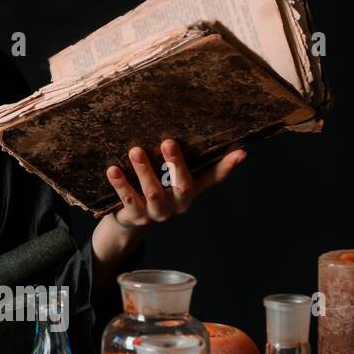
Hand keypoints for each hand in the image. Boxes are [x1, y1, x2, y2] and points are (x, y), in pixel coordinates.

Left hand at [105, 138, 245, 229]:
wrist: (131, 221)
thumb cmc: (156, 189)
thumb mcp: (172, 176)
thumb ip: (183, 159)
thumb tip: (202, 132)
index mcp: (191, 191)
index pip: (214, 178)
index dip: (227, 167)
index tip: (241, 152)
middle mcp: (179, 203)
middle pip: (183, 184)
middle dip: (176, 164)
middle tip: (168, 141)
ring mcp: (158, 212)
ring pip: (153, 192)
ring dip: (145, 171)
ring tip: (135, 151)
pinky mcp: (137, 217)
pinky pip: (128, 200)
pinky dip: (121, 185)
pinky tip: (113, 170)